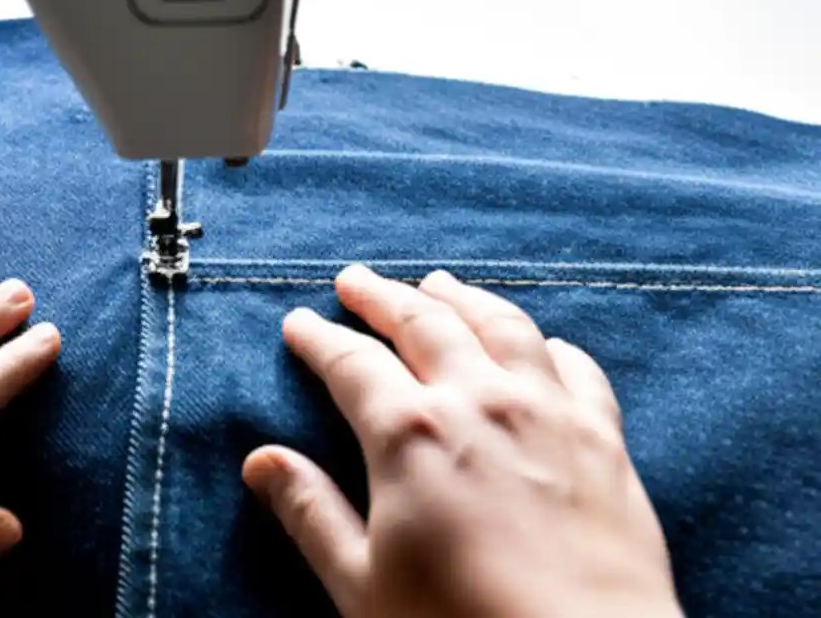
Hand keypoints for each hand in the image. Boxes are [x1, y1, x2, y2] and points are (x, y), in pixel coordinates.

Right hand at [243, 266, 681, 617]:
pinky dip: (546, 342)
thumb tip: (262, 460)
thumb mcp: (361, 585)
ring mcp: (548, 412)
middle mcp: (479, 401)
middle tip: (355, 280)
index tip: (299, 323)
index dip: (319, 338)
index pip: (351, 362)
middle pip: (423, 322)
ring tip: (437, 283)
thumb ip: (311, 513)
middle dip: (382, 296)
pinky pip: (575, 367)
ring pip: (500, 325)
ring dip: (461, 298)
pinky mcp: (603, 438)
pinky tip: (539, 342)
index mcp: (409, 433)